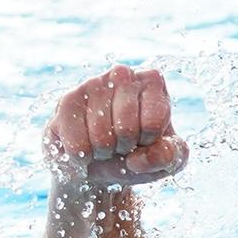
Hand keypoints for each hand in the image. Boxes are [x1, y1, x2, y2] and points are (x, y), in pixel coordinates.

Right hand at [43, 64, 186, 185]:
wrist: (104, 163)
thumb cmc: (142, 154)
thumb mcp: (169, 160)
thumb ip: (169, 157)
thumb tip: (141, 159)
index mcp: (153, 83)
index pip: (154, 122)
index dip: (150, 142)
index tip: (147, 138)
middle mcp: (123, 74)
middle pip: (127, 129)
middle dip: (126, 148)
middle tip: (124, 143)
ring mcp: (92, 84)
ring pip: (101, 138)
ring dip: (105, 153)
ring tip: (106, 144)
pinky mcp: (67, 101)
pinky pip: (78, 144)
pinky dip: (84, 157)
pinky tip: (86, 148)